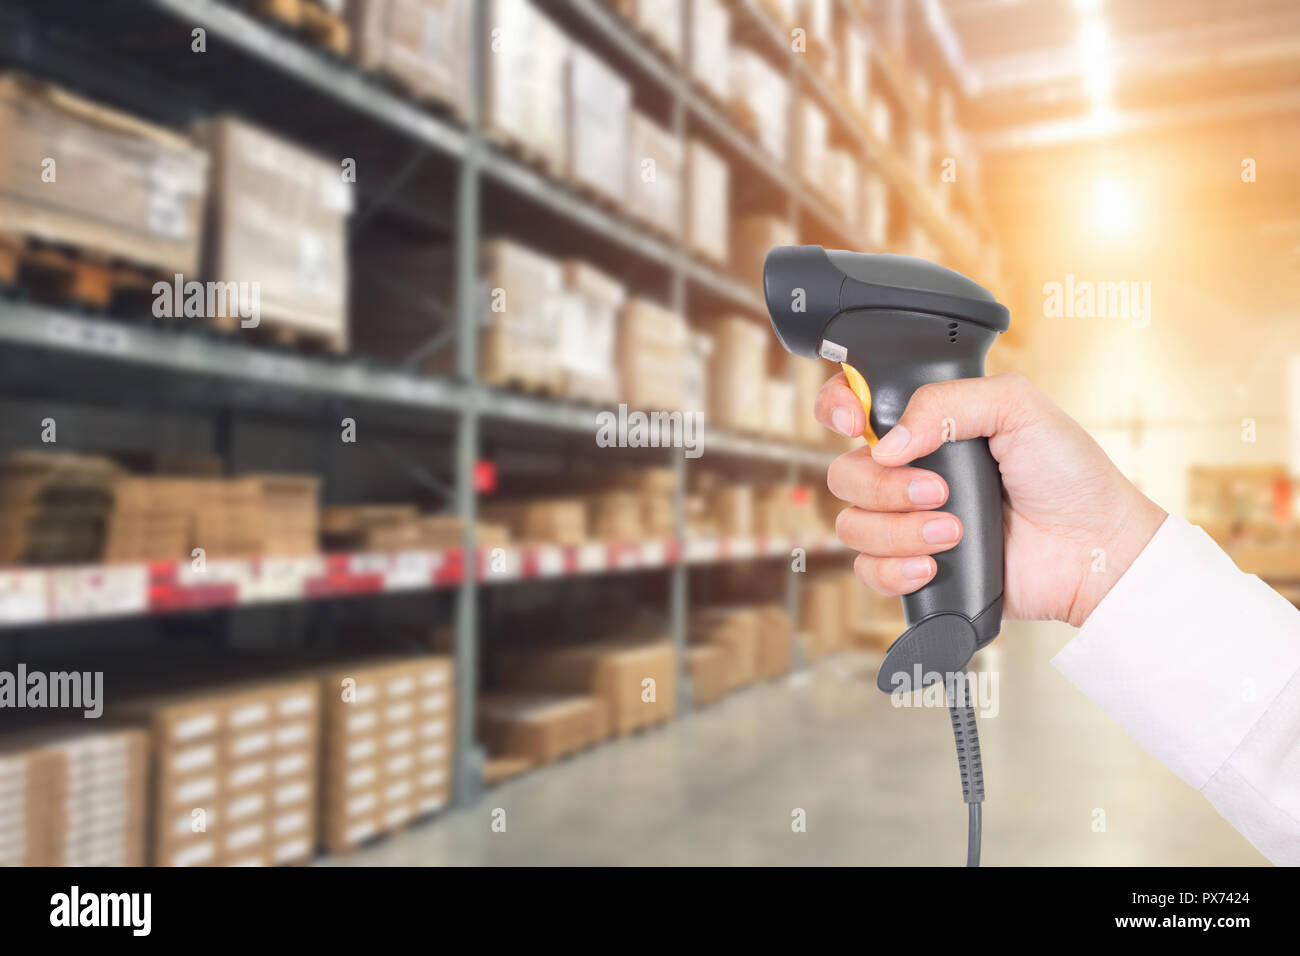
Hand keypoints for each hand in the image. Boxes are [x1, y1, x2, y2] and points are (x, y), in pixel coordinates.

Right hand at [817, 371, 1166, 626]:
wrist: (1092, 547)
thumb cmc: (1067, 474)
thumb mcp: (1018, 406)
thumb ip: (947, 402)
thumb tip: (887, 443)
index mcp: (925, 425)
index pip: (849, 406)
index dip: (836, 409)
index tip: (853, 423)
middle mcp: (907, 472)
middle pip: (844, 474)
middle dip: (885, 487)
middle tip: (940, 491)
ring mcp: (907, 523)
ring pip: (852, 526)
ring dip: (899, 531)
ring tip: (953, 532)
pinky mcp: (915, 570)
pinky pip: (867, 572)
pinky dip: (894, 570)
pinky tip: (933, 564)